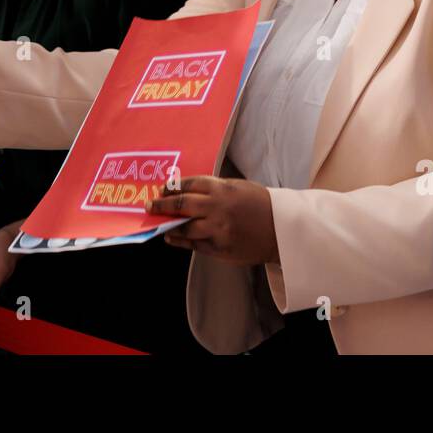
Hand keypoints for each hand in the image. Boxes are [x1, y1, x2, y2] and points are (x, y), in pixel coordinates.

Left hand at [148, 175, 278, 265]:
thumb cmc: (260, 204)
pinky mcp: (220, 248)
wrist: (282, 228)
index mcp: (222, 188)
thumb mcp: (238, 187)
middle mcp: (217, 207)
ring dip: (169, 226)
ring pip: (185, 228)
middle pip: (181, 205)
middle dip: (162, 205)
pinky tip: (173, 238)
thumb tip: (188, 192)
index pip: (188, 185)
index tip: (162, 190)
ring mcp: (218, 229)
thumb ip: (214, 189)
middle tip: (150, 206)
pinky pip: (195, 245)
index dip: (172, 188)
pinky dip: (181, 241)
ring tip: (160, 225)